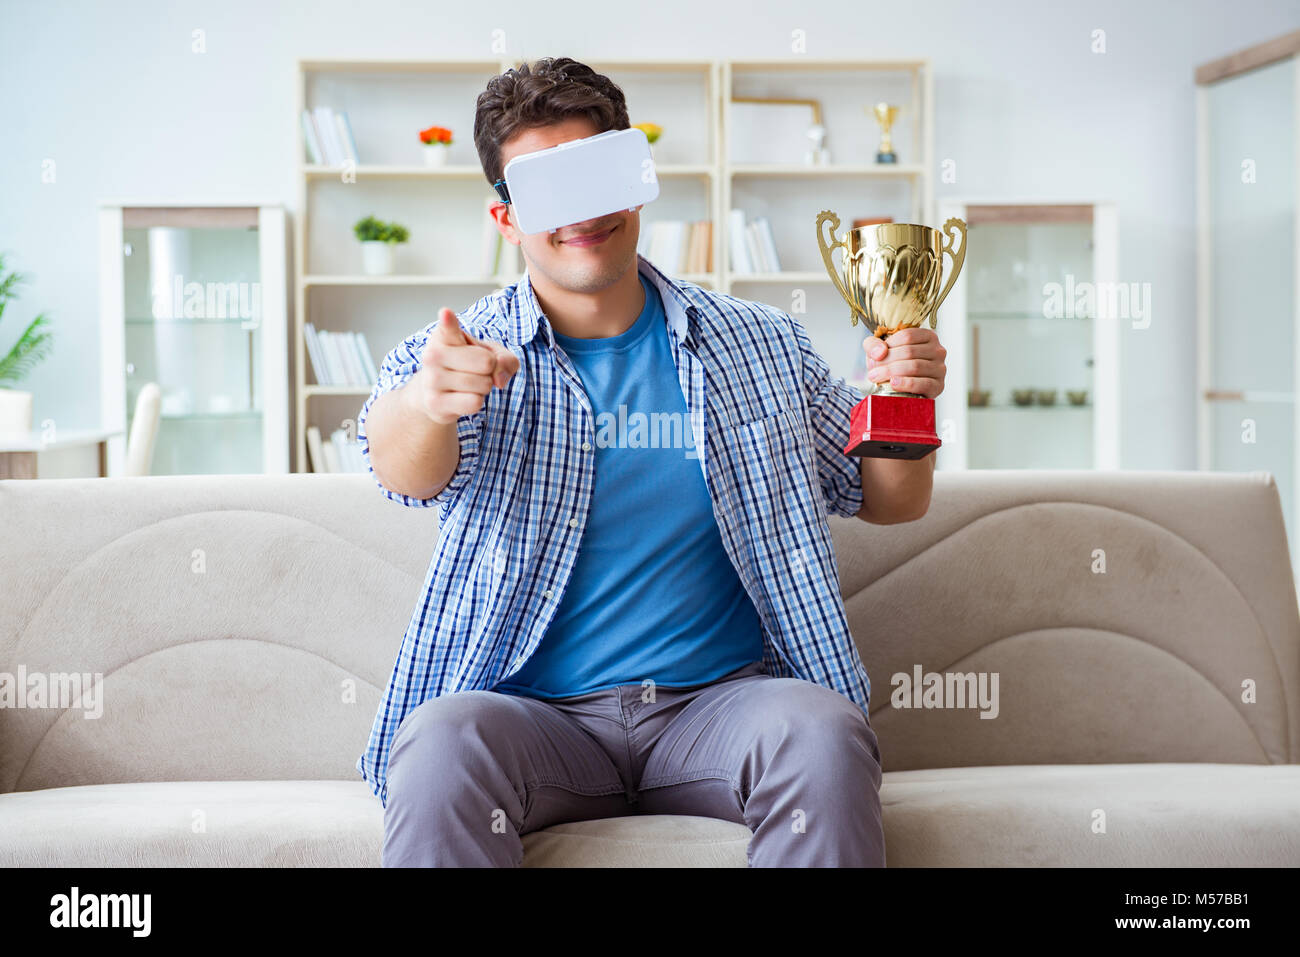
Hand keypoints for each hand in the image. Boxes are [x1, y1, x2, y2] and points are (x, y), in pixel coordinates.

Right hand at [411, 308, 519, 424]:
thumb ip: (505, 360)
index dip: (449, 322)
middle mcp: (433, 354)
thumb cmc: (467, 367)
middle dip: (490, 369)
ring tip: (468, 384)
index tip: (446, 313)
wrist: (435, 394)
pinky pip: (474, 402)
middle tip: (475, 369)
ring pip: (483, 384)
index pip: (448, 327)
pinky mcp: (435, 402)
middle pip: (487, 363)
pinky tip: (463, 397)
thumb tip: (498, 380)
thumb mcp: (491, 354)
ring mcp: (432, 379)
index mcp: (444, 335)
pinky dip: (477, 401)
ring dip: (484, 387)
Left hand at [864, 327, 946, 397]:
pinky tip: (893, 383)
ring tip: (876, 378)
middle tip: (872, 371)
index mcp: (927, 336)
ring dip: (891, 372)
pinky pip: (923, 383)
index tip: (875, 356)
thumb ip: (873, 345)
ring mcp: (940, 368)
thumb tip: (880, 352)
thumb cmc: (892, 365)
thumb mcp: (880, 350)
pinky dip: (906, 383)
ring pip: (915, 366)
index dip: (888, 345)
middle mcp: (938, 350)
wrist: (900, 390)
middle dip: (886, 361)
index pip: (907, 336)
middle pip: (909, 351)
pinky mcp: (938, 386)